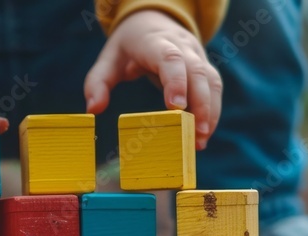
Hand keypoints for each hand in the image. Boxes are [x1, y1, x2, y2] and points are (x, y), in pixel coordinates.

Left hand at [85, 10, 221, 148]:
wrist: (153, 21)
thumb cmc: (129, 45)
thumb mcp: (108, 59)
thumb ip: (98, 82)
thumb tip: (93, 110)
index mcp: (156, 42)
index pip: (170, 59)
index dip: (176, 82)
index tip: (176, 108)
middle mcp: (182, 46)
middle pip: (197, 72)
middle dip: (201, 104)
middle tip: (196, 135)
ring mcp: (197, 56)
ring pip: (211, 81)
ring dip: (210, 112)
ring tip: (200, 141)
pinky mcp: (205, 67)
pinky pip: (214, 88)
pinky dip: (212, 111)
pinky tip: (203, 134)